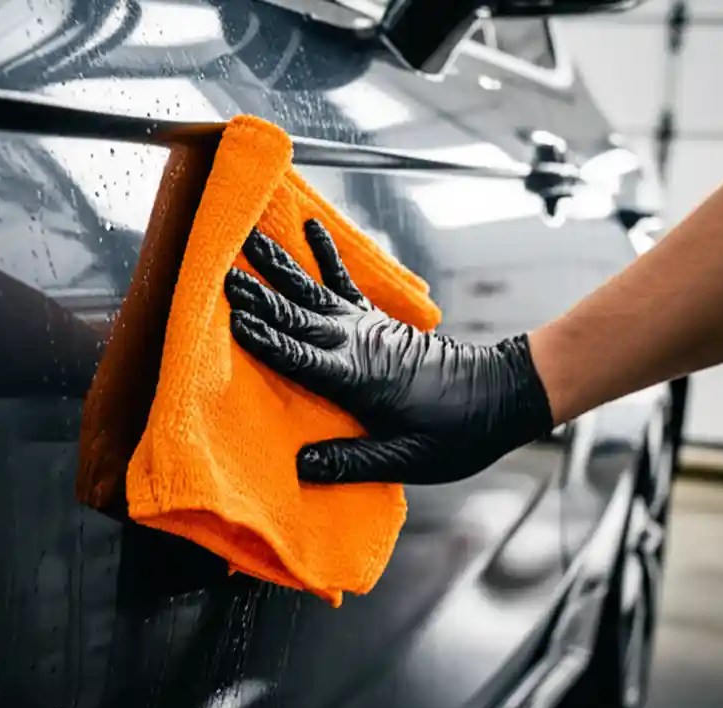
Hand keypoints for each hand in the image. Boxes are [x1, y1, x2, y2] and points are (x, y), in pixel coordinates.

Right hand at [224, 219, 554, 484]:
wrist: (501, 396)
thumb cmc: (457, 433)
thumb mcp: (408, 459)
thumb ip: (353, 462)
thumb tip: (300, 465)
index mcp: (361, 380)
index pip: (302, 358)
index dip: (267, 340)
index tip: (233, 320)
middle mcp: (359, 346)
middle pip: (299, 318)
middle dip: (259, 296)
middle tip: (221, 273)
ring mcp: (368, 328)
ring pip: (313, 292)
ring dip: (280, 266)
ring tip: (250, 237)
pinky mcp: (378, 322)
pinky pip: (344, 282)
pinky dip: (326, 254)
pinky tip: (312, 227)